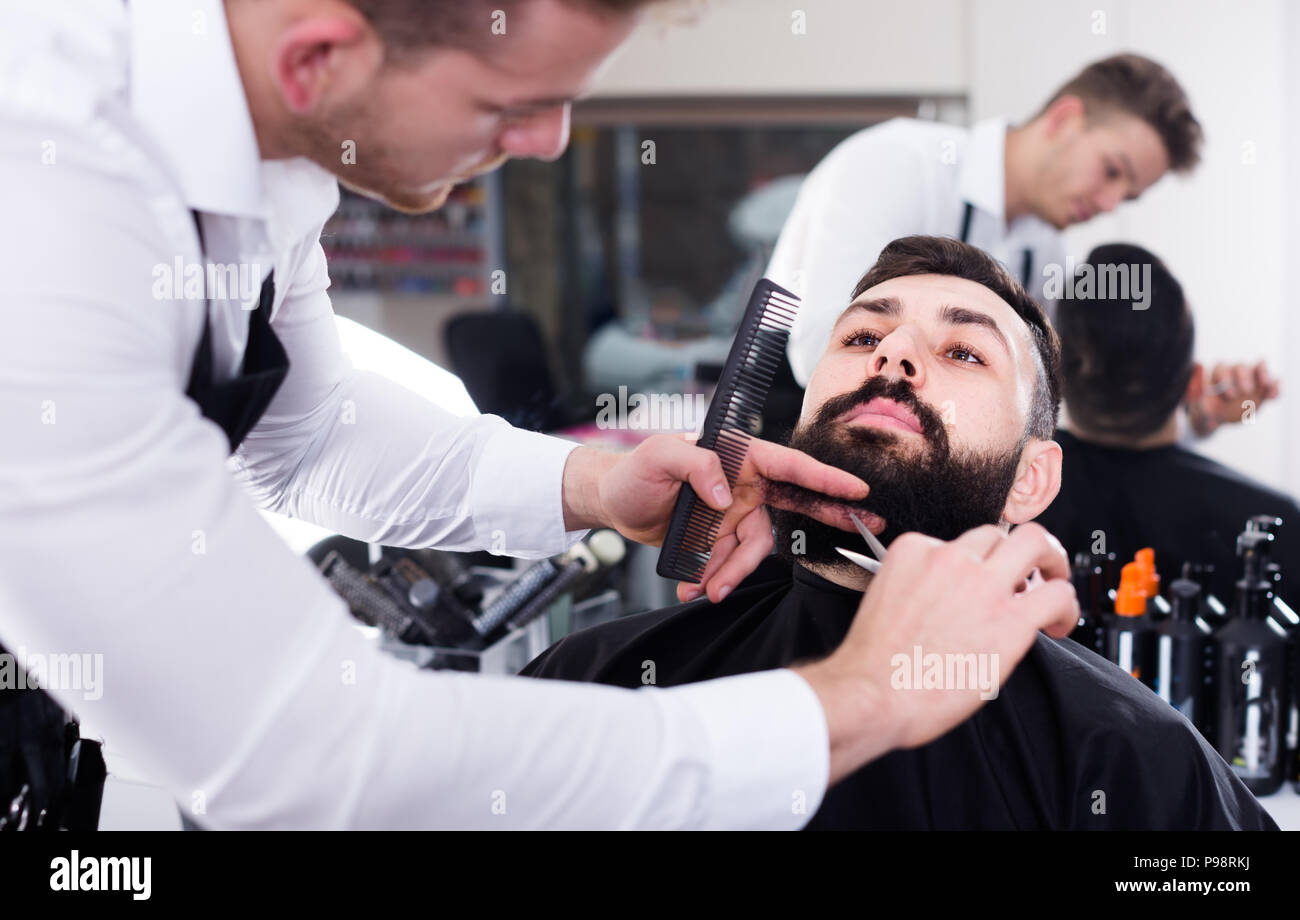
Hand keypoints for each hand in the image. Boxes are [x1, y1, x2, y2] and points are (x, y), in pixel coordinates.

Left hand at [561, 435, 874, 602]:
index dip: (824, 478)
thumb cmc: (635, 470)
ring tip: (706, 588)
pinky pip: (728, 564)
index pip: (788, 465)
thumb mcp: (658, 456)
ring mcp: (734, 515)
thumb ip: (695, 463)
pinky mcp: (720, 540)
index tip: (855, 490)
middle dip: (829, 515)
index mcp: (737, 457)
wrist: (614, 503)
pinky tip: (691, 587)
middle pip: (795, 502)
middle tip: (863, 527)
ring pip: (754, 549)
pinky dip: (712, 578)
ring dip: (733, 572)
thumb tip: (725, 493)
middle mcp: (743, 486)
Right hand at [791, 522, 1076, 784]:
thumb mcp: (885, 600)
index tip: (979, 587)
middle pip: (1000, 533)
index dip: (975, 566)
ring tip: (1054, 585)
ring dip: (1051, 562)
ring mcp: (982, 583)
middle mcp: (950, 558)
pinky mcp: (1010, 618)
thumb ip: (921, 587)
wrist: (871, 694)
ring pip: (1034, 543)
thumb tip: (952, 601)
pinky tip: (1058, 624)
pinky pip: (1057, 594)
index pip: (959, 542)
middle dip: (1020, 549)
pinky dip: (1066, 607)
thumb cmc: (874, 663)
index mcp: (914, 551)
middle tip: (1034, 569)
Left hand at [1187, 360, 1279, 436]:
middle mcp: (1234, 372)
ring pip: (1259, 368)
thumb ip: (1196, 389)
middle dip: (1244, 378)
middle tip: (1246, 391)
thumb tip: (1197, 364)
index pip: (1222, 368)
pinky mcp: (1262, 388)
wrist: (1216, 419)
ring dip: (1264, 375)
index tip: (1230, 395)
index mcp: (1217, 374)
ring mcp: (1250, 378)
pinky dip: (1274, 386)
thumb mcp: (1198, 405)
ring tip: (1266, 387)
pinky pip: (1272, 382)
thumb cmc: (1205, 410)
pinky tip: (1273, 396)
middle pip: (1241, 367)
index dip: (1226, 379)